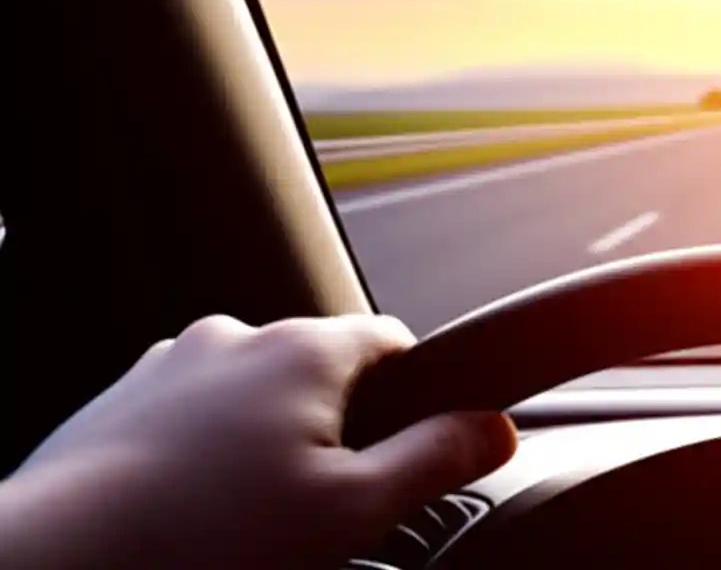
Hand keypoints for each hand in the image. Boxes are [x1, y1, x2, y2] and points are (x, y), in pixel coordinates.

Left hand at [0, 314, 516, 568]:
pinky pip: (198, 408)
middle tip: (322, 501)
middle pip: (324, 368)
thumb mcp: (353, 511)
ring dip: (267, 434)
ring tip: (249, 511)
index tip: (413, 436)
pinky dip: (209, 445)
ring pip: (257, 389)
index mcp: (308, 351)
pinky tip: (199, 503)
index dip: (418, 390)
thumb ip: (436, 460)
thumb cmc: (204, 537)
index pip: (395, 340)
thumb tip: (494, 430)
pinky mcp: (130, 394)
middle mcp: (242, 336)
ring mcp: (178, 360)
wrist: (62, 556)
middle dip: (335, 425)